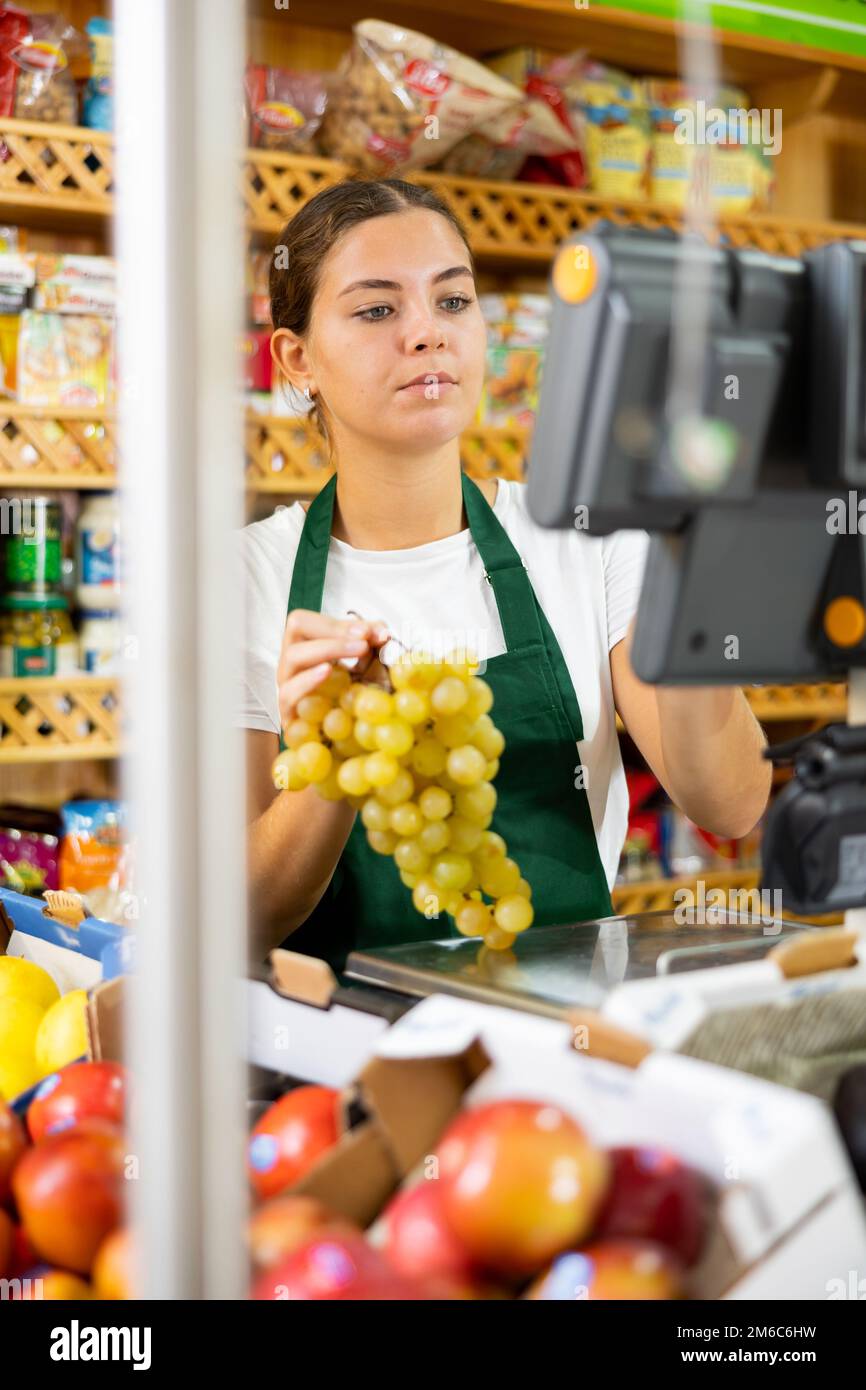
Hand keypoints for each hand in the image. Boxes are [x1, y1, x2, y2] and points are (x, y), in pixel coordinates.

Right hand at [276, 609, 389, 729]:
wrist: (341, 738)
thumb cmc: (351, 694)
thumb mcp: (366, 666)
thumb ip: (372, 644)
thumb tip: (382, 632)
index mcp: (305, 644)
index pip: (306, 619)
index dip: (336, 622)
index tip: (368, 631)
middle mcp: (292, 660)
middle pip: (296, 627)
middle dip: (335, 632)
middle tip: (365, 641)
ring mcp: (286, 684)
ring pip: (292, 656)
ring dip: (327, 650)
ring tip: (358, 651)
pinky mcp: (287, 711)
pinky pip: (289, 692)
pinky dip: (308, 680)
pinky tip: (328, 672)